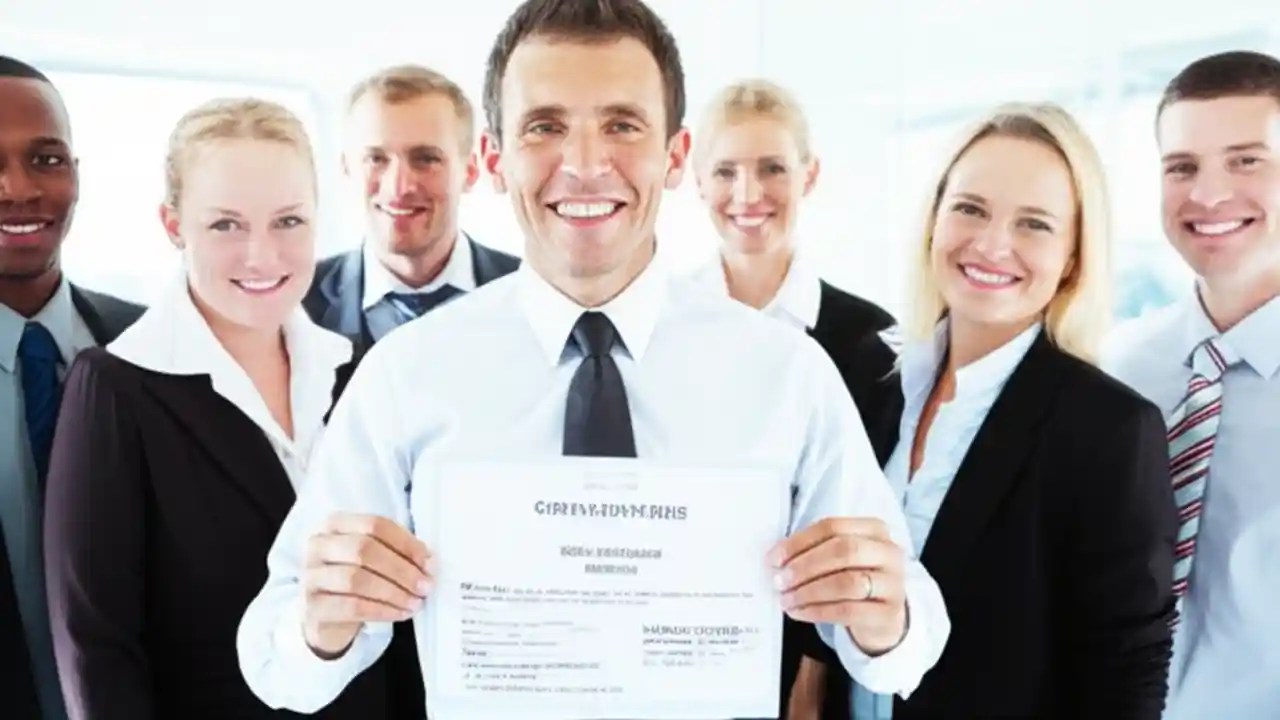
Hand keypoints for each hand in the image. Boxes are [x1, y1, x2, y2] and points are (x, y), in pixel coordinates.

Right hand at [302, 513, 432, 657]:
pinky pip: (351, 607)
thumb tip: (427, 561)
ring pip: (356, 579)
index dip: (405, 543)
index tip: (428, 561)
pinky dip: (382, 610)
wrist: (325, 616)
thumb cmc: (355, 580)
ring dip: (393, 592)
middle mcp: (318, 545)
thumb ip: (397, 552)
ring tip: (415, 602)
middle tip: (424, 585)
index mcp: (336, 524)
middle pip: (363, 549)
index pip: (374, 525)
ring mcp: (311, 576)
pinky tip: (400, 613)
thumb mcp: (372, 559)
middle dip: (401, 569)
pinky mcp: (312, 606)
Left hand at [769, 517, 907, 655]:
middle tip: (779, 580)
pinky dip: (818, 611)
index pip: (832, 527)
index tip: (774, 558)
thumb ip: (814, 551)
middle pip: (843, 551)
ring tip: (786, 599)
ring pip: (846, 582)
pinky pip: (848, 611)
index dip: (799, 542)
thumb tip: (776, 559)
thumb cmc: (856, 579)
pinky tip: (799, 612)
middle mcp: (888, 552)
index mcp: (874, 529)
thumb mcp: (842, 559)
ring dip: (809, 591)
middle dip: (804, 566)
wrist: (885, 616)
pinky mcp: (888, 613)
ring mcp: (892, 583)